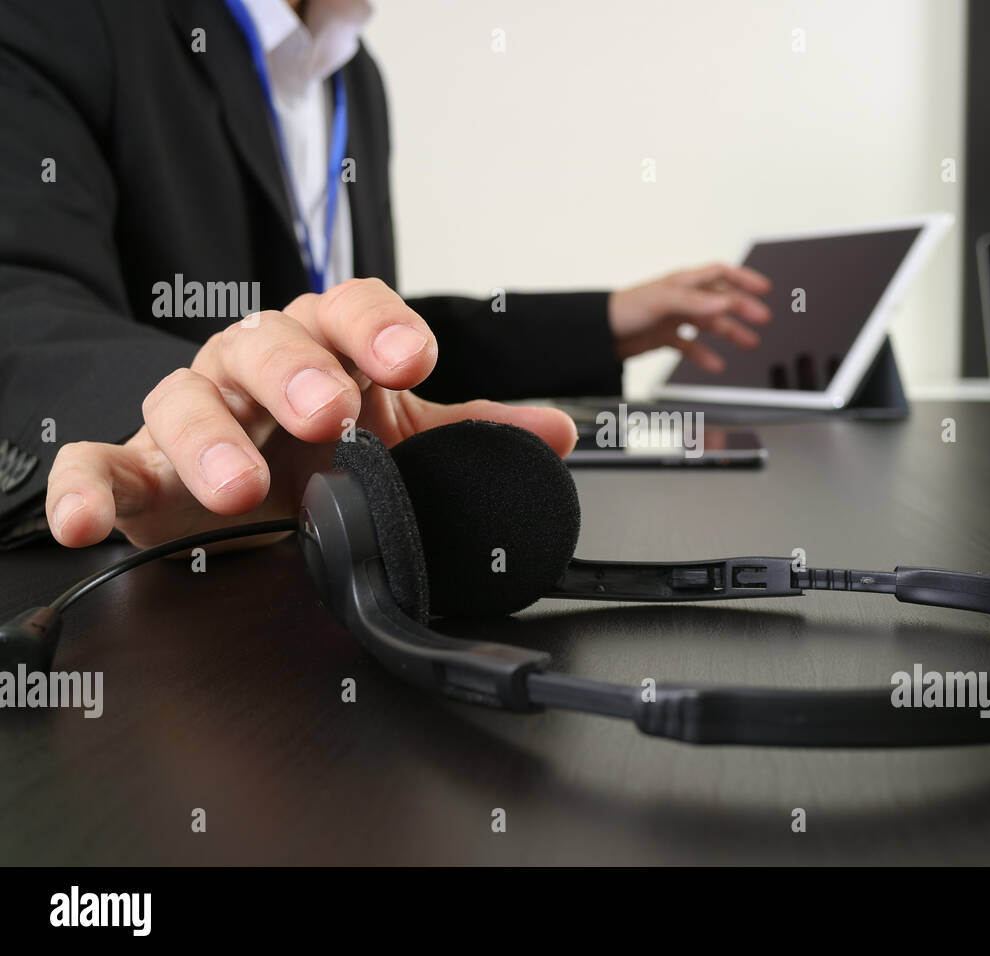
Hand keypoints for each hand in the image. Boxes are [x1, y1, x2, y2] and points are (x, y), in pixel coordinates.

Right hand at [45, 278, 577, 548]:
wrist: (249, 484)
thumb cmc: (325, 448)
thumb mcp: (403, 439)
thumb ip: (472, 434)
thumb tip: (557, 432)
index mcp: (325, 350)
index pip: (349, 310)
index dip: (379, 327)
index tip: (412, 355)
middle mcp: (254, 370)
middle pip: (265, 343)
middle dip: (297, 375)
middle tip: (328, 413)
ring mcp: (191, 416)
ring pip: (182, 399)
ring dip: (208, 440)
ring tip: (239, 486)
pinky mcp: (137, 469)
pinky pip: (97, 464)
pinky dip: (86, 487)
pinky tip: (88, 518)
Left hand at [608, 262, 771, 370]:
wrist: (598, 335)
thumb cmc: (624, 310)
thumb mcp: (662, 302)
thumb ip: (695, 302)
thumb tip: (726, 303)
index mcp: (683, 282)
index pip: (720, 274)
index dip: (744, 278)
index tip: (764, 289)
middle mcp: (682, 298)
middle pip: (721, 301)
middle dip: (744, 309)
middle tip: (763, 320)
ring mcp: (675, 318)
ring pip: (710, 325)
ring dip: (731, 333)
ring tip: (750, 343)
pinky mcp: (666, 337)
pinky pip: (692, 346)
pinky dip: (705, 356)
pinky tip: (715, 364)